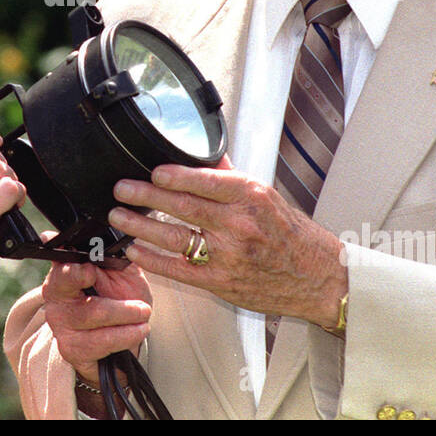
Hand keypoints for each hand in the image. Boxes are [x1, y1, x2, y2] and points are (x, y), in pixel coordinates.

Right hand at [40, 257, 151, 387]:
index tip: (90, 272)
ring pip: (96, 329)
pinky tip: (137, 332)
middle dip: (118, 309)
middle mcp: (57, 302)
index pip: (63, 273)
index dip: (75, 273)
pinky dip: (124, 339)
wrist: (118, 330)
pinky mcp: (71, 351)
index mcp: (64, 275)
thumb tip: (112, 239)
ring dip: (127, 324)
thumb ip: (115, 256)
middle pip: (85, 307)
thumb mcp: (120, 271)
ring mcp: (62, 329)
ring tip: (145, 318)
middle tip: (143, 308)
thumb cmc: (117, 294)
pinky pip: (99, 347)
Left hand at [108, 155, 346, 328]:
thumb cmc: (291, 235)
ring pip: (176, 237)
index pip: (205, 181)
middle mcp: (239, 224)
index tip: (151, 171)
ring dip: (141, 226)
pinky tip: (136, 250)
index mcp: (251, 196)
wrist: (316, 277)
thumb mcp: (267, 195)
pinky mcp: (221, 282)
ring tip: (119, 216)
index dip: (174, 176)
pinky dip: (154, 259)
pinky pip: (179, 269)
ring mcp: (229, 256)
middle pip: (184, 207)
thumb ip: (231, 176)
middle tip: (122, 189)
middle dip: (146, 196)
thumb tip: (204, 153)